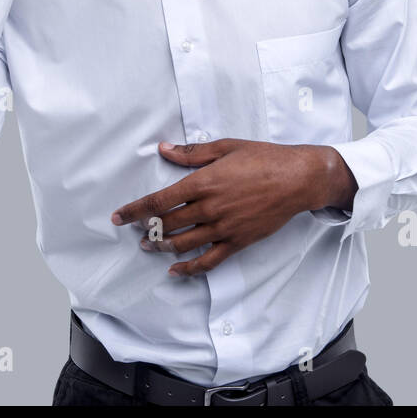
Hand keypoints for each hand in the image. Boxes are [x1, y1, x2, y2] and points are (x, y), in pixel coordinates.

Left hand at [110, 138, 355, 276]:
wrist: (297, 179)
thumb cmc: (263, 158)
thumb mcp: (225, 147)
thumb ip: (191, 153)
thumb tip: (163, 149)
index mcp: (203, 182)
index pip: (159, 201)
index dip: (135, 210)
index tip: (119, 217)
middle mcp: (209, 208)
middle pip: (167, 225)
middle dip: (145, 230)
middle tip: (135, 231)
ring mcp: (223, 227)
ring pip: (183, 244)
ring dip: (162, 248)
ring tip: (149, 247)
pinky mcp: (237, 241)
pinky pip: (209, 261)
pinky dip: (190, 268)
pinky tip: (177, 271)